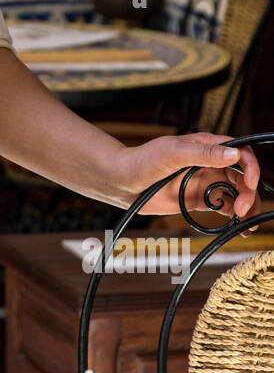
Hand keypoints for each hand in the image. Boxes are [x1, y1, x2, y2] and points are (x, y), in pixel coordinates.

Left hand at [119, 132, 260, 220]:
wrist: (123, 182)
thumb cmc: (143, 160)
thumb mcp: (173, 152)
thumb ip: (204, 153)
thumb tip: (233, 154)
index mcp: (206, 146)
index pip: (240, 152)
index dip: (250, 166)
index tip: (251, 182)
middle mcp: (210, 163)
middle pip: (242, 176)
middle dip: (249, 191)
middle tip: (242, 209)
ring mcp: (206, 182)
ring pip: (237, 193)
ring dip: (247, 206)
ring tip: (246, 222)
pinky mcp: (200, 200)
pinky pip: (225, 207)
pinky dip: (236, 216)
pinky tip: (240, 226)